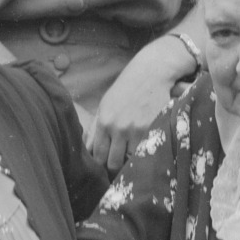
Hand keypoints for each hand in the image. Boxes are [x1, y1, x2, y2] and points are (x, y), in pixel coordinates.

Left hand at [87, 35, 193, 171]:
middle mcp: (117, 128)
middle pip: (113, 163)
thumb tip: (88, 149)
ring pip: (130, 160)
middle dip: (116, 167)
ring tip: (134, 156)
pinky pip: (145, 151)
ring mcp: (135, 130)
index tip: (106, 165)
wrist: (151, 72)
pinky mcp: (151, 129)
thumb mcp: (106, 104)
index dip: (102, 164)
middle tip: (121, 166)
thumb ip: (96, 127)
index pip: (98, 155)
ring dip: (132, 161)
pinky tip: (145, 147)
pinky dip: (145, 153)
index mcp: (103, 122)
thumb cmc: (127, 88)